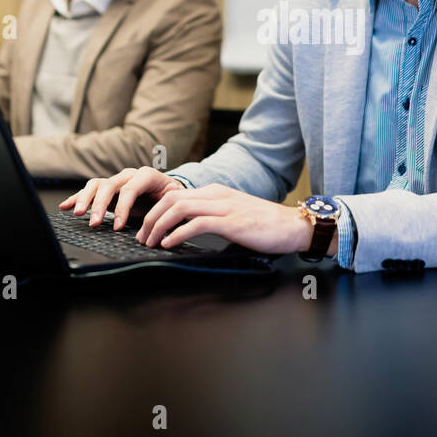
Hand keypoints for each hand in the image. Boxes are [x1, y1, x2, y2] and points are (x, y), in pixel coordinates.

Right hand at [60, 166, 183, 228]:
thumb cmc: (170, 198)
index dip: (122, 208)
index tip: (118, 227)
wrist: (169, 191)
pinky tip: (65, 206)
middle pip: (109, 186)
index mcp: (146, 176)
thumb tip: (168, 208)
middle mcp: (129, 175)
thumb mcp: (174, 202)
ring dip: (85, 200)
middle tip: (94, 223)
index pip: (130, 190)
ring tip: (78, 214)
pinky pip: (90, 190)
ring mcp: (117, 180)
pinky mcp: (107, 188)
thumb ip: (170, 205)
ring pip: (96, 185)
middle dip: (100, 205)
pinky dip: (77, 197)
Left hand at [138, 184, 315, 254]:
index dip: (155, 210)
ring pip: (179, 208)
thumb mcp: (234, 215)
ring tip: (151, 242)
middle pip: (171, 199)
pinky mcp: (231, 222)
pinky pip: (195, 224)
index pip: (176, 195)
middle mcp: (217, 195)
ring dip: (159, 226)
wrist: (293, 226)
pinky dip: (177, 234)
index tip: (147, 228)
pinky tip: (169, 244)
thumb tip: (190, 230)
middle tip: (142, 236)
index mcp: (216, 192)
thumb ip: (213, 217)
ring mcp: (223, 206)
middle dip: (151, 218)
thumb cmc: (266, 225)